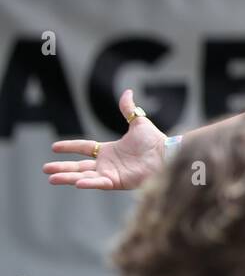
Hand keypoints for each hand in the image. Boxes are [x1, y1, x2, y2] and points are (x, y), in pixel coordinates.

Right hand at [43, 89, 165, 189]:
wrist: (167, 154)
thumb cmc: (155, 141)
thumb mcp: (138, 122)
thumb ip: (128, 109)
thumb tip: (127, 92)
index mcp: (109, 150)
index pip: (84, 148)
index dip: (69, 147)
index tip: (54, 147)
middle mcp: (107, 163)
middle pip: (79, 166)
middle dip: (62, 168)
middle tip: (45, 169)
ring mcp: (111, 174)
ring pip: (84, 176)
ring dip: (68, 178)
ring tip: (51, 178)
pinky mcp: (117, 182)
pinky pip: (99, 183)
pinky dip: (89, 183)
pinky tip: (76, 182)